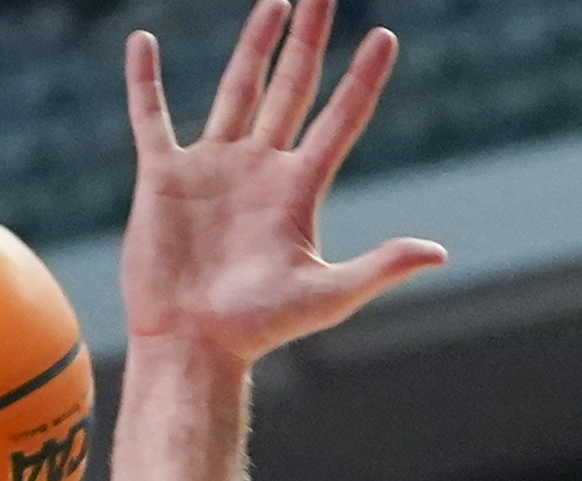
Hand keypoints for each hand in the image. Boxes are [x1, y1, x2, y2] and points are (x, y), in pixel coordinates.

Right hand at [122, 0, 444, 362]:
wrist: (192, 346)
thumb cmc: (258, 329)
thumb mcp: (327, 296)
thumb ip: (380, 267)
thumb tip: (438, 253)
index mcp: (298, 190)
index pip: (340, 120)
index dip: (362, 79)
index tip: (385, 37)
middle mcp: (259, 169)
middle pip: (292, 86)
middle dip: (310, 38)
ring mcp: (213, 168)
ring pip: (238, 89)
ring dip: (256, 45)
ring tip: (275, 2)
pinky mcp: (164, 177)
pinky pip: (152, 118)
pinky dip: (144, 82)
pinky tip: (144, 42)